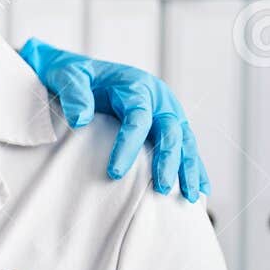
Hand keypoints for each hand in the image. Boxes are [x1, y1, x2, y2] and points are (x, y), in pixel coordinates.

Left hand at [19, 38, 208, 202]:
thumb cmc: (75, 76)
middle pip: (170, 130)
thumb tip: (80, 119)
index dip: (128, 145)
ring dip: (188, 168)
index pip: (137, 117)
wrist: (82, 72)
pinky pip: (185, 147)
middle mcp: (158, 99)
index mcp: (135, 85)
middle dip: (168, 160)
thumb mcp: (68, 77)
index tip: (114, 172)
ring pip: (184, 141)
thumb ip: (74, 94)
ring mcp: (166, 112)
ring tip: (190, 196)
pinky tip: (200, 189)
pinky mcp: (169, 125)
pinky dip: (194, 167)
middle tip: (161, 188)